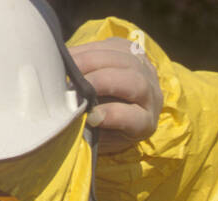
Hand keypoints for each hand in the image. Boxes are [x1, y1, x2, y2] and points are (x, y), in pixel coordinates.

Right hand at [72, 38, 162, 153]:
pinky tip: (70, 56)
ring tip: (66, 67)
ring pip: (122, 58)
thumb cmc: (104, 128)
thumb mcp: (101, 137)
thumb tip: (75, 116)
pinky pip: (110, 45)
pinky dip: (87, 49)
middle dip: (102, 81)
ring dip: (90, 60)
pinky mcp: (130, 50)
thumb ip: (92, 129)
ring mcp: (144, 68)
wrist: (116, 106)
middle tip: (73, 85)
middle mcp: (151, 94)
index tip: (91, 117)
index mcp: (145, 122)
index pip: (136, 118)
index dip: (114, 115)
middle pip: (134, 82)